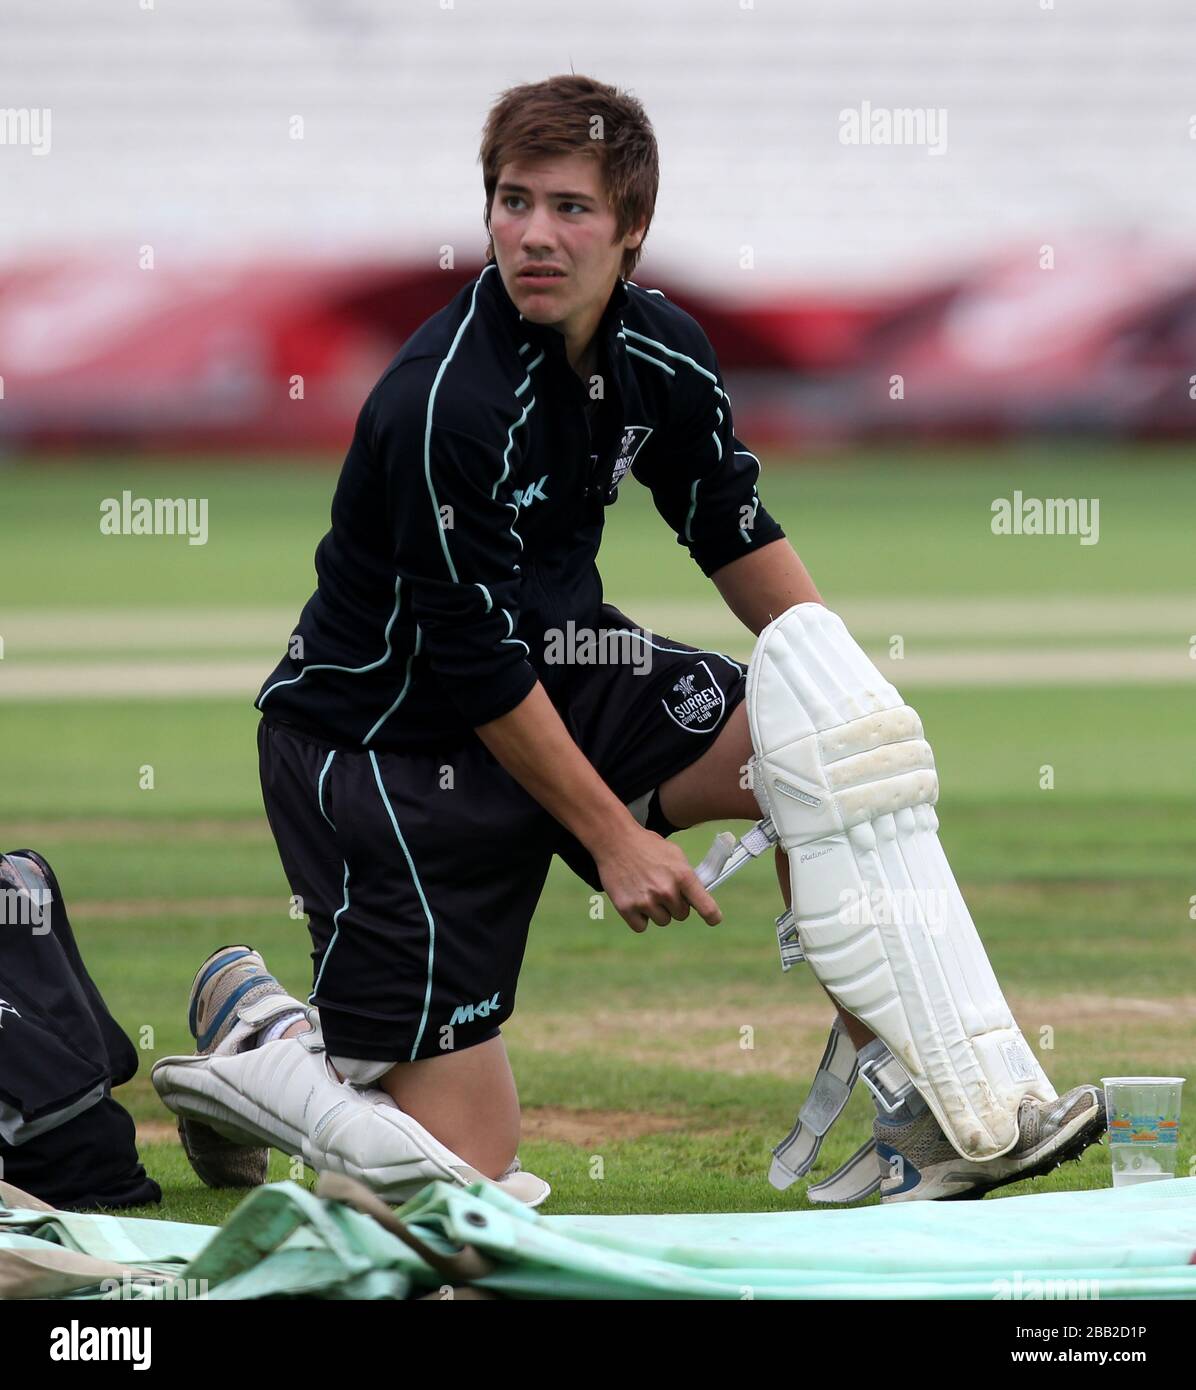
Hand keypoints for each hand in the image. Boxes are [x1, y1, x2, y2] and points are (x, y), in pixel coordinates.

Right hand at [594, 823, 722, 932]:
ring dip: (657, 911)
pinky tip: (635, 899)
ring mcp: (646, 901)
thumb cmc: (647, 845)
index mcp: (683, 876)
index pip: (706, 907)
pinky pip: (641, 926)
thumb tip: (697, 897)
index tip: (713, 919)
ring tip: (646, 890)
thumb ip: (687, 877)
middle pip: (681, 915)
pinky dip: (639, 918)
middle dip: (675, 905)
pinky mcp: (627, 908)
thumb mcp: (675, 854)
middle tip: (662, 887)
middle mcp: (666, 891)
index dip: (712, 916)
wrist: (615, 839)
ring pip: (662, 921)